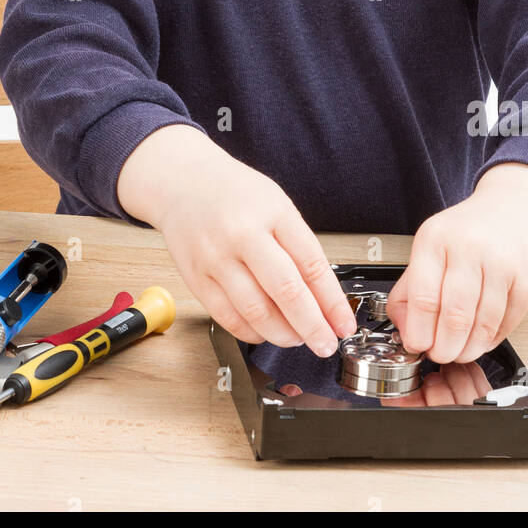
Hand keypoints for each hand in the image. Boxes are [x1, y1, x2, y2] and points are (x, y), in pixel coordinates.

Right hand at [117, 126, 356, 354]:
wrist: (184, 182)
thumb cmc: (236, 194)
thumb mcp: (277, 205)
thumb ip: (298, 247)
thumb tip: (323, 299)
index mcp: (272, 212)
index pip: (311, 265)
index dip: (332, 302)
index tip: (344, 324)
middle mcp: (243, 234)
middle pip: (286, 291)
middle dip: (312, 326)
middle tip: (325, 344)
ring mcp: (216, 257)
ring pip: (256, 311)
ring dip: (283, 334)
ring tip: (297, 339)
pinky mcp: (196, 277)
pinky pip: (227, 317)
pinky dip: (251, 333)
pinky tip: (265, 333)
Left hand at [385, 164, 527, 364]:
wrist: (517, 208)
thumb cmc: (469, 230)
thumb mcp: (430, 245)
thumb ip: (410, 286)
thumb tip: (404, 328)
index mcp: (436, 239)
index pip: (423, 297)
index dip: (419, 332)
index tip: (416, 345)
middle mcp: (469, 248)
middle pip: (454, 316)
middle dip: (444, 348)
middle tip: (439, 354)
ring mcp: (502, 264)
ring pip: (482, 325)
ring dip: (468, 349)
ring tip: (459, 351)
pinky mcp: (526, 282)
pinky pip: (506, 324)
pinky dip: (491, 340)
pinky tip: (481, 339)